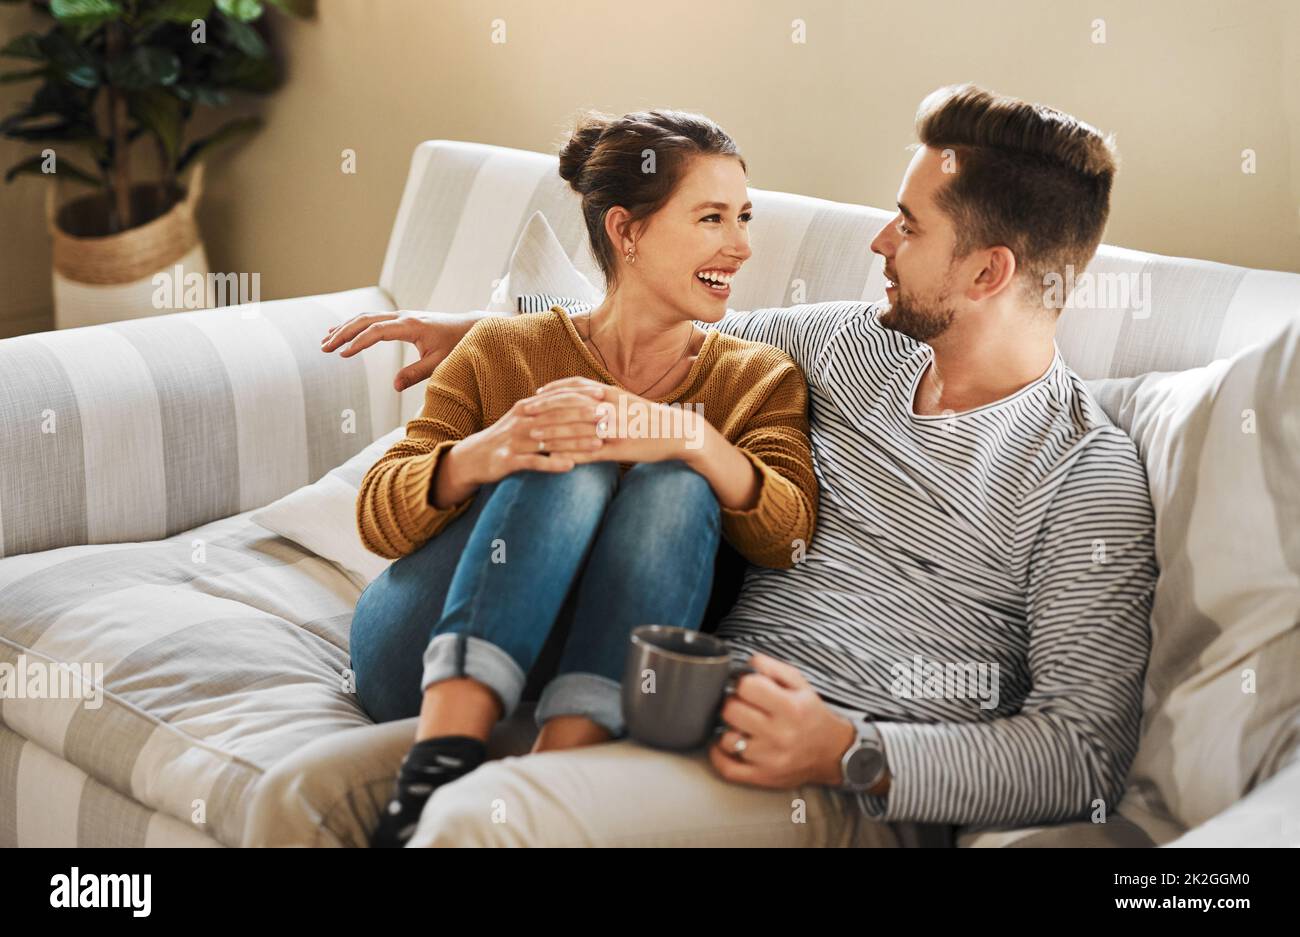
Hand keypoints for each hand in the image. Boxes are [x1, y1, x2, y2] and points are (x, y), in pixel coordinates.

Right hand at [320, 310, 482, 392]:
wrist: (469, 327)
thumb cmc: (457, 346)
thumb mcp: (439, 363)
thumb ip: (416, 374)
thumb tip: (394, 386)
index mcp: (410, 326)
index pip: (376, 331)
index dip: (358, 342)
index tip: (343, 354)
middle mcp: (403, 317)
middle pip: (365, 320)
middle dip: (343, 333)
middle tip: (324, 347)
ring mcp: (401, 316)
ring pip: (366, 317)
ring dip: (345, 327)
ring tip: (326, 340)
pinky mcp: (401, 319)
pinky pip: (373, 319)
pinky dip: (356, 325)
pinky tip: (343, 332)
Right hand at [433, 389, 606, 506]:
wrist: (473, 458)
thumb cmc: (506, 438)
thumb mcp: (523, 419)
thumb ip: (545, 410)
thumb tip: (573, 399)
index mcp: (527, 408)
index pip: (557, 399)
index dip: (580, 396)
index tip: (603, 396)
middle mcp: (521, 421)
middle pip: (557, 417)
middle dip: (584, 416)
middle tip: (608, 418)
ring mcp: (514, 440)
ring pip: (549, 439)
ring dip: (575, 442)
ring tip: (598, 444)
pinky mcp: (507, 460)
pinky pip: (533, 462)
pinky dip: (552, 463)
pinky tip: (570, 466)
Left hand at [529, 376, 704, 464]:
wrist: (678, 433)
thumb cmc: (651, 419)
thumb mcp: (627, 402)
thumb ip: (604, 398)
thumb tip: (584, 393)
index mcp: (611, 394)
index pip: (574, 389)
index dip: (552, 392)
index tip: (533, 395)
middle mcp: (609, 408)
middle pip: (568, 406)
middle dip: (542, 409)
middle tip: (521, 412)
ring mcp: (612, 429)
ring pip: (574, 429)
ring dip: (550, 432)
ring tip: (530, 435)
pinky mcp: (617, 449)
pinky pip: (587, 452)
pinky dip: (569, 454)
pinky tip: (553, 458)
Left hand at [708, 653, 857, 789]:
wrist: (832, 753)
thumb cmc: (812, 715)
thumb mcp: (801, 685)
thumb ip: (774, 669)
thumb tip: (749, 662)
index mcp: (790, 708)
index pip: (747, 686)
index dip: (742, 682)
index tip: (747, 687)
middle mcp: (779, 734)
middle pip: (731, 711)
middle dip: (733, 703)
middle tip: (742, 705)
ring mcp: (769, 759)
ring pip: (726, 739)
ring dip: (729, 729)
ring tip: (739, 726)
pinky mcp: (763, 777)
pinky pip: (727, 769)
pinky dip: (718, 755)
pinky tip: (724, 745)